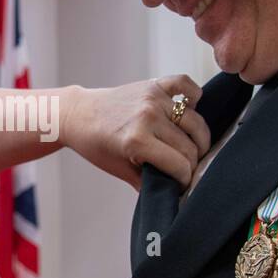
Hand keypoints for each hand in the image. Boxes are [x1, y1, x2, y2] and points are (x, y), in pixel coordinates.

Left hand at [60, 77, 209, 189]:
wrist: (79, 115)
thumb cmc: (96, 145)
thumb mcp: (119, 169)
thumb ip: (147, 183)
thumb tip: (172, 193)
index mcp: (137, 141)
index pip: (179, 165)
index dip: (184, 180)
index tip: (182, 183)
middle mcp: (148, 117)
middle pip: (190, 147)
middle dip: (192, 163)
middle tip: (185, 168)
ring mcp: (153, 98)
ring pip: (195, 122)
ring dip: (198, 139)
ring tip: (191, 148)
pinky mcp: (154, 84)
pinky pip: (185, 84)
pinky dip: (194, 95)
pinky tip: (192, 108)